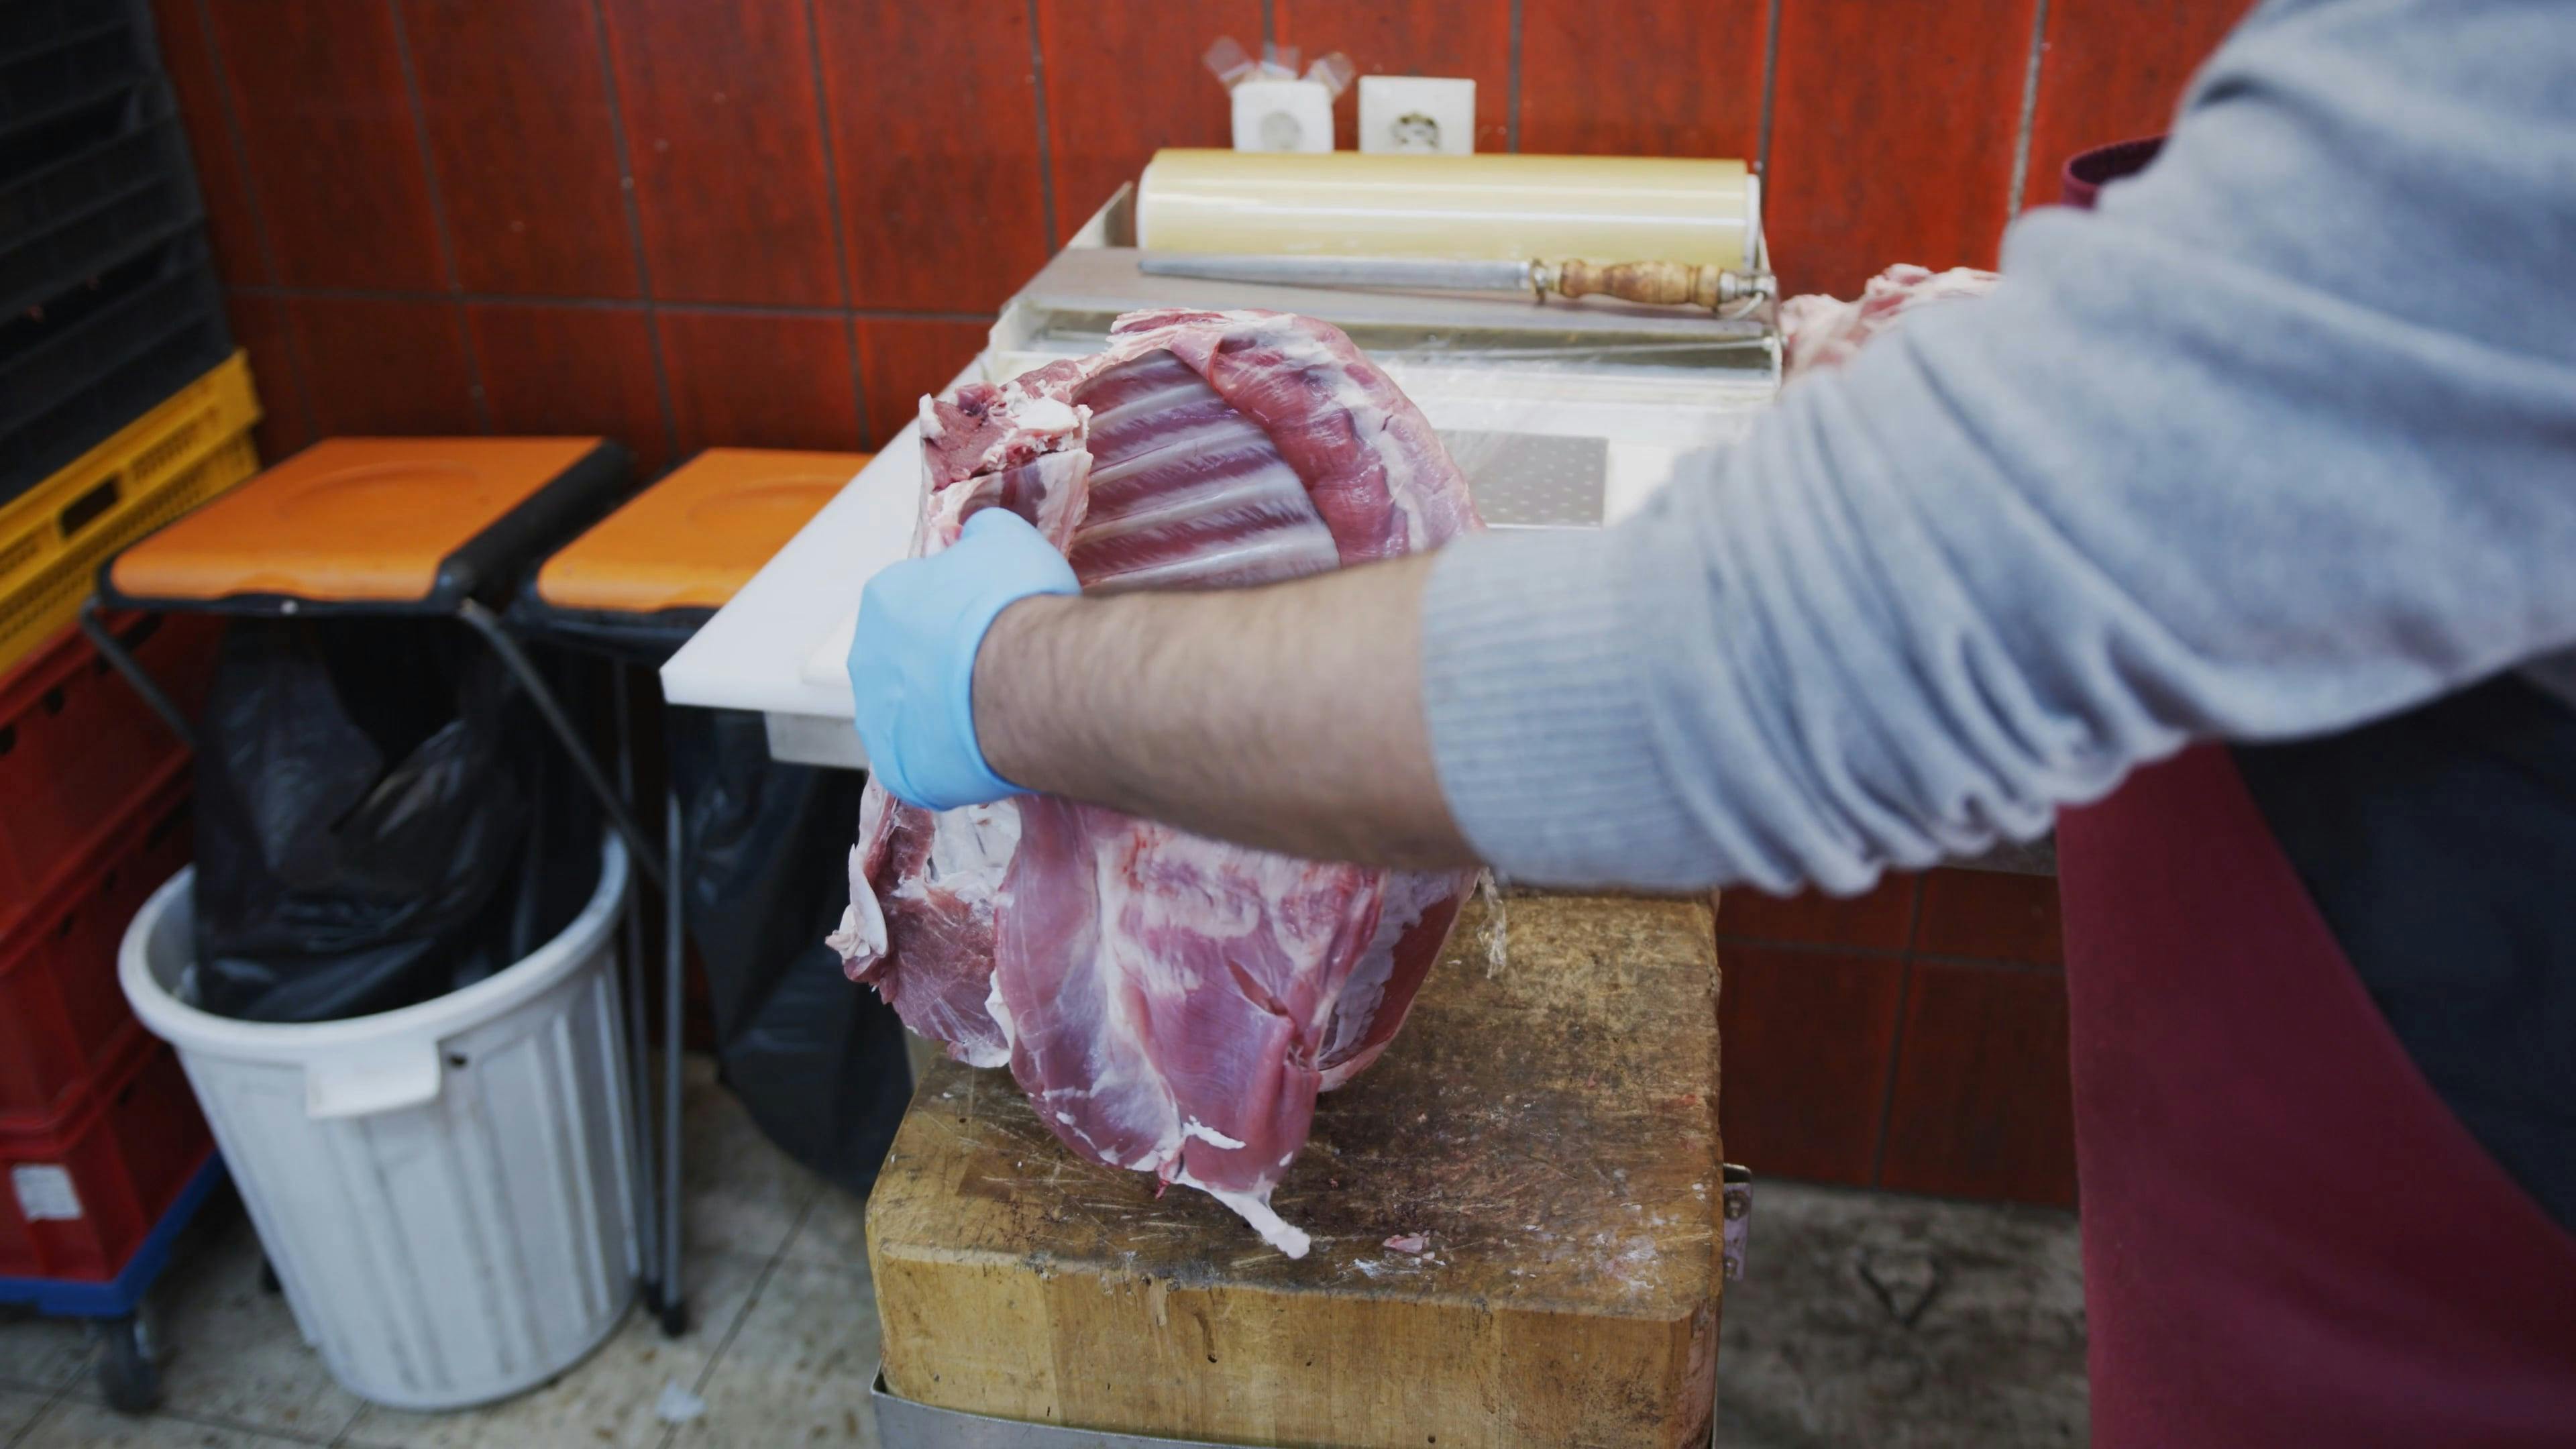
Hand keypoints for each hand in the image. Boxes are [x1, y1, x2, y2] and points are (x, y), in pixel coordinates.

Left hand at [848, 508, 1077, 809]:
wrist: (1028, 680)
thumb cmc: (1013, 603)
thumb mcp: (1008, 538)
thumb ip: (983, 533)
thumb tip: (976, 534)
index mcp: (885, 599)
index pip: (916, 602)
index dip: (957, 612)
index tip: (990, 621)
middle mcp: (866, 658)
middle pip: (907, 661)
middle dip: (944, 666)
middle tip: (994, 670)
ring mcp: (879, 720)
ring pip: (912, 716)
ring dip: (943, 715)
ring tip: (996, 714)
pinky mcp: (901, 771)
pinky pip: (924, 764)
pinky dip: (950, 760)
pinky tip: (986, 751)